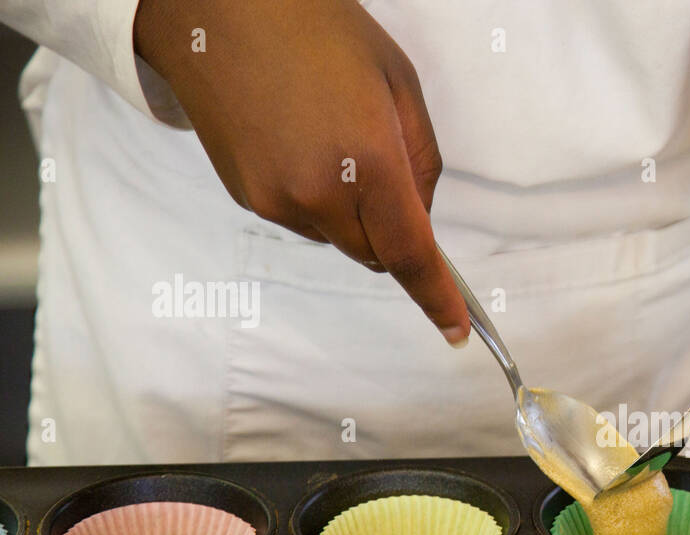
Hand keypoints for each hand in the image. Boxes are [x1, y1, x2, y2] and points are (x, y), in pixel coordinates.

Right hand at [134, 0, 468, 343]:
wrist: (217, 6)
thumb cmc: (316, 29)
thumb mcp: (398, 83)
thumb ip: (421, 163)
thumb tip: (421, 217)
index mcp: (368, 161)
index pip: (411, 255)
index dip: (437, 298)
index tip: (456, 330)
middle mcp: (319, 194)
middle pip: (377, 256)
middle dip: (393, 231)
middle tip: (383, 165)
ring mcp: (277, 201)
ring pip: (339, 241)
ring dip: (352, 213)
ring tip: (330, 139)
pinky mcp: (248, 199)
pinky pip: (303, 223)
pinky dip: (316, 201)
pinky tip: (300, 145)